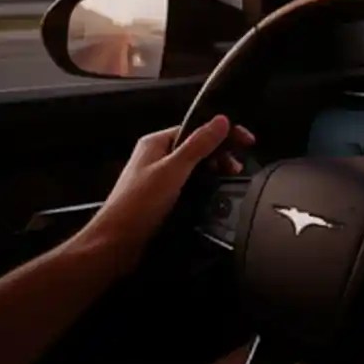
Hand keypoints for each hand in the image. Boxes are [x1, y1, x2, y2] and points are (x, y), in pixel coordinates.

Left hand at [77, 115, 254, 270]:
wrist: (116, 243)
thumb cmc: (139, 203)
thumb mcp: (173, 170)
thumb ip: (198, 145)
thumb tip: (221, 120)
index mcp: (156, 143)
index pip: (195, 128)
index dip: (222, 133)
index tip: (246, 142)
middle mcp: (157, 157)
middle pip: (196, 147)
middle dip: (220, 154)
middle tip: (237, 168)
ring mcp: (159, 178)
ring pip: (195, 167)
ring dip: (214, 171)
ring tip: (229, 181)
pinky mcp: (163, 198)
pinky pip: (190, 185)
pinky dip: (205, 186)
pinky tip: (215, 195)